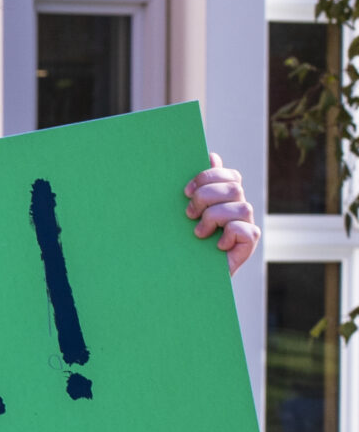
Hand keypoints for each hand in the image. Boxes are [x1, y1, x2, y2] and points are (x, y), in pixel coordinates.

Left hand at [186, 153, 259, 275]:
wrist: (184, 276)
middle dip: (207, 197)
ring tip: (199, 233)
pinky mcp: (249, 244)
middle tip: (189, 213)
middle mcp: (238, 209)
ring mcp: (246, 226)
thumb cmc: (182, 241)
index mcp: (225, 198)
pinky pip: (246, 230)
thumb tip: (212, 155)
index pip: (230, 175)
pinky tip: (216, 245)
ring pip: (242, 207)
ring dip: (214, 217)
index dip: (209, 177)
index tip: (186, 191)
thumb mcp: (184, 212)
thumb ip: (198, 186)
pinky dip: (229, 234)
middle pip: (235, 188)